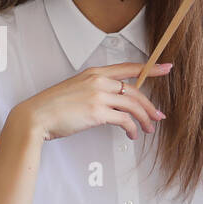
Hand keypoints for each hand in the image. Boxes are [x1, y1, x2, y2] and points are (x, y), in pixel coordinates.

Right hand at [16, 61, 171, 142]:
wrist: (36, 116)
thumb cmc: (54, 106)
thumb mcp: (77, 89)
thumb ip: (96, 90)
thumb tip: (114, 101)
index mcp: (94, 73)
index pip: (129, 68)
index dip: (151, 68)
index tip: (167, 68)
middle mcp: (99, 81)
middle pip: (135, 91)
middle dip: (150, 105)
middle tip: (159, 116)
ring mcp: (98, 96)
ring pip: (133, 105)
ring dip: (144, 119)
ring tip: (148, 129)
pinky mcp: (97, 112)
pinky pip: (125, 120)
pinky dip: (132, 129)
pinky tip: (132, 135)